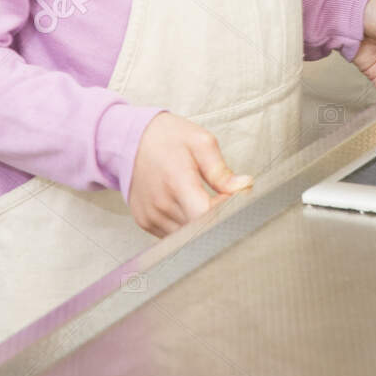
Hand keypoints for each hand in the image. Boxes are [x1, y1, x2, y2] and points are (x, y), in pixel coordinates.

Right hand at [128, 112, 252, 237]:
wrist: (131, 140)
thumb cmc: (168, 138)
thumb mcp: (201, 143)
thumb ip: (221, 170)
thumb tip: (244, 186)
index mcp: (177, 181)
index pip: (205, 215)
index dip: (224, 212)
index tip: (231, 199)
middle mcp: (161, 203)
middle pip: (199, 229)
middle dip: (217, 218)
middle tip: (222, 199)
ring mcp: (151, 216)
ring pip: (187, 236)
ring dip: (201, 224)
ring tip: (203, 201)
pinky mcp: (145, 222)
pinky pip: (172, 235)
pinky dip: (185, 226)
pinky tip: (187, 207)